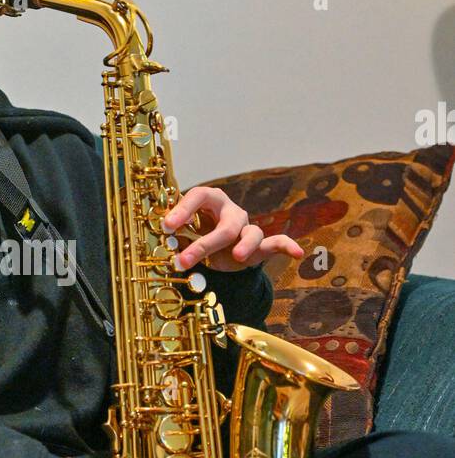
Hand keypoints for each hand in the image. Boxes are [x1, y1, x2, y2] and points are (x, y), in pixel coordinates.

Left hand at [162, 186, 303, 272]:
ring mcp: (247, 227)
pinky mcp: (260, 245)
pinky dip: (287, 246)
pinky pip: (276, 242)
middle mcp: (231, 212)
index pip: (199, 195)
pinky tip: (297, 253)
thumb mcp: (183, 234)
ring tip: (236, 256)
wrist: (217, 252)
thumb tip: (159, 237)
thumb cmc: (197, 235)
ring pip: (251, 233)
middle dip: (204, 245)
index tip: (167, 226)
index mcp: (210, 202)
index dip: (183, 209)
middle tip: (183, 261)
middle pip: (225, 225)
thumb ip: (174, 234)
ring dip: (244, 246)